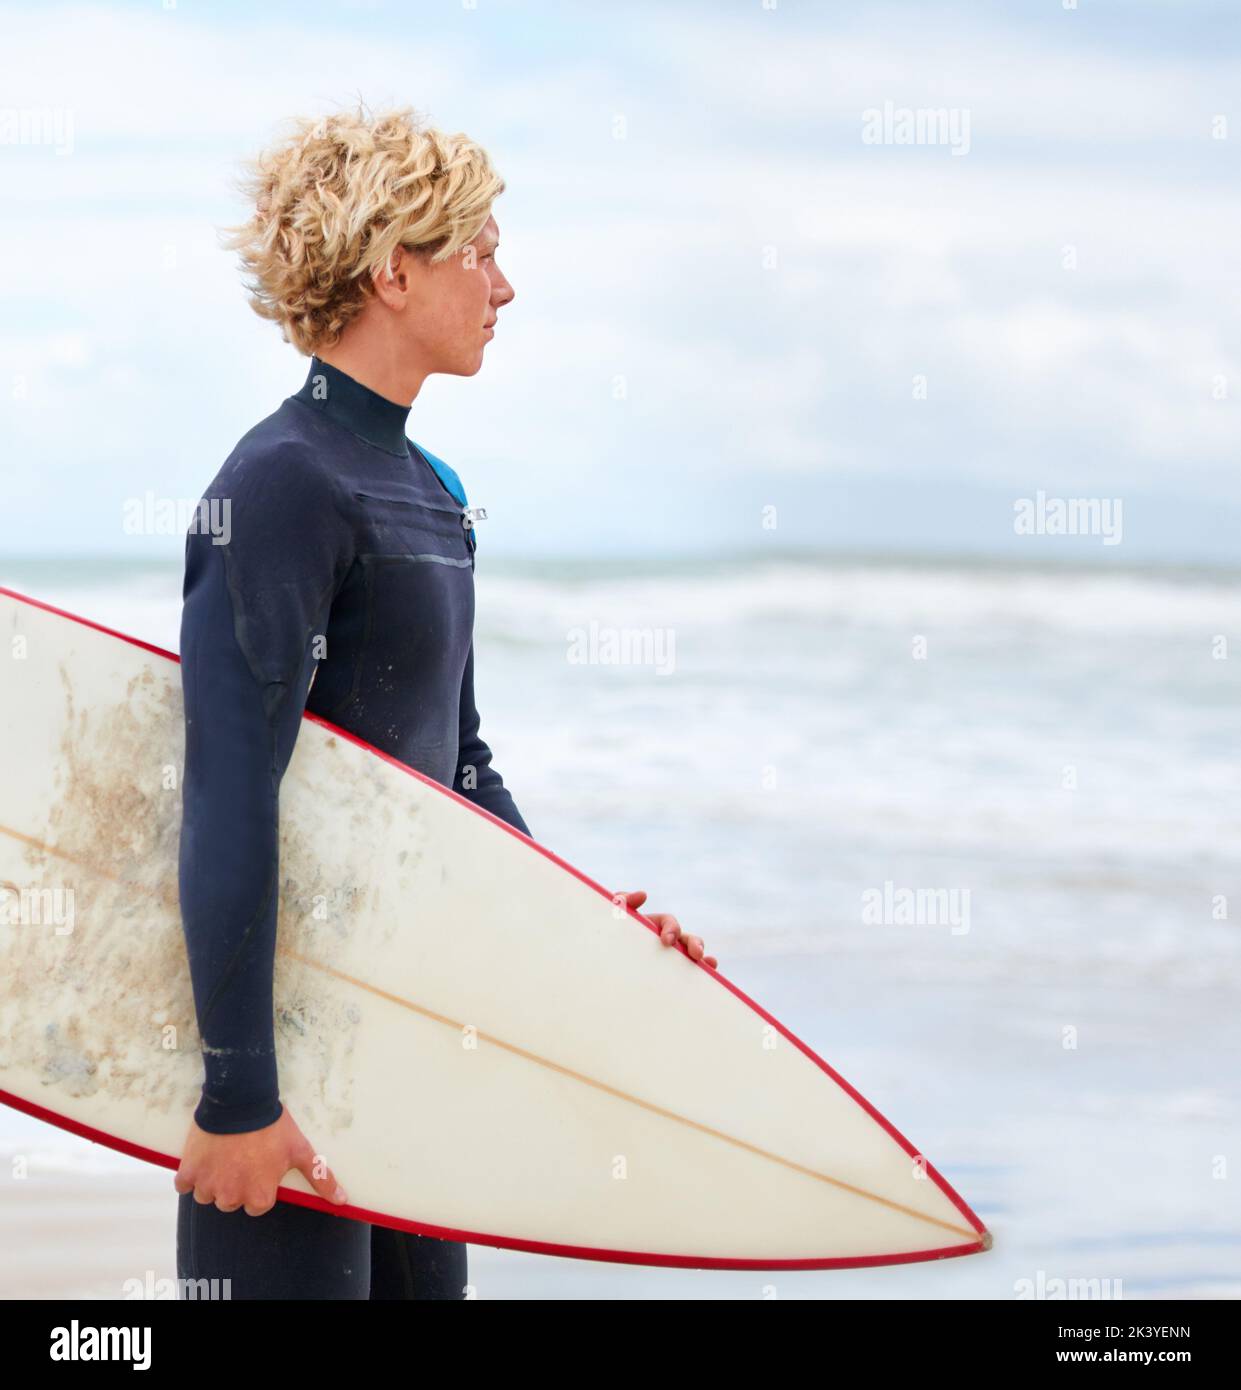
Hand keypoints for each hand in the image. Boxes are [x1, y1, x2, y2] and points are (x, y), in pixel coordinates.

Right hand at [173, 1106, 347, 1217]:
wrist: (241, 1100)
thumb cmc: (273, 1126)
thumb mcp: (301, 1150)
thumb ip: (321, 1179)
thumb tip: (342, 1201)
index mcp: (258, 1196)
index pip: (257, 1205)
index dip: (259, 1185)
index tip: (260, 1167)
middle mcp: (231, 1197)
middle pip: (231, 1201)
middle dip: (236, 1184)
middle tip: (242, 1158)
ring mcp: (208, 1186)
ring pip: (208, 1196)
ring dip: (213, 1181)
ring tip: (224, 1156)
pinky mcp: (188, 1172)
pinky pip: (184, 1185)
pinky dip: (190, 1175)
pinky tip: (204, 1157)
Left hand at [617, 889, 716, 968]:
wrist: (597, 962)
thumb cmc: (607, 935)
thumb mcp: (612, 917)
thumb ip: (622, 902)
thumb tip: (644, 895)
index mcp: (653, 926)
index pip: (669, 923)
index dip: (672, 929)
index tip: (667, 941)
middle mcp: (664, 942)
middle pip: (686, 939)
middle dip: (694, 944)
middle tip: (696, 954)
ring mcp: (667, 959)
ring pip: (690, 956)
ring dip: (702, 958)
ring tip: (709, 964)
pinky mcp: (666, 976)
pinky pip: (685, 974)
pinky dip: (700, 975)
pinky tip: (707, 977)